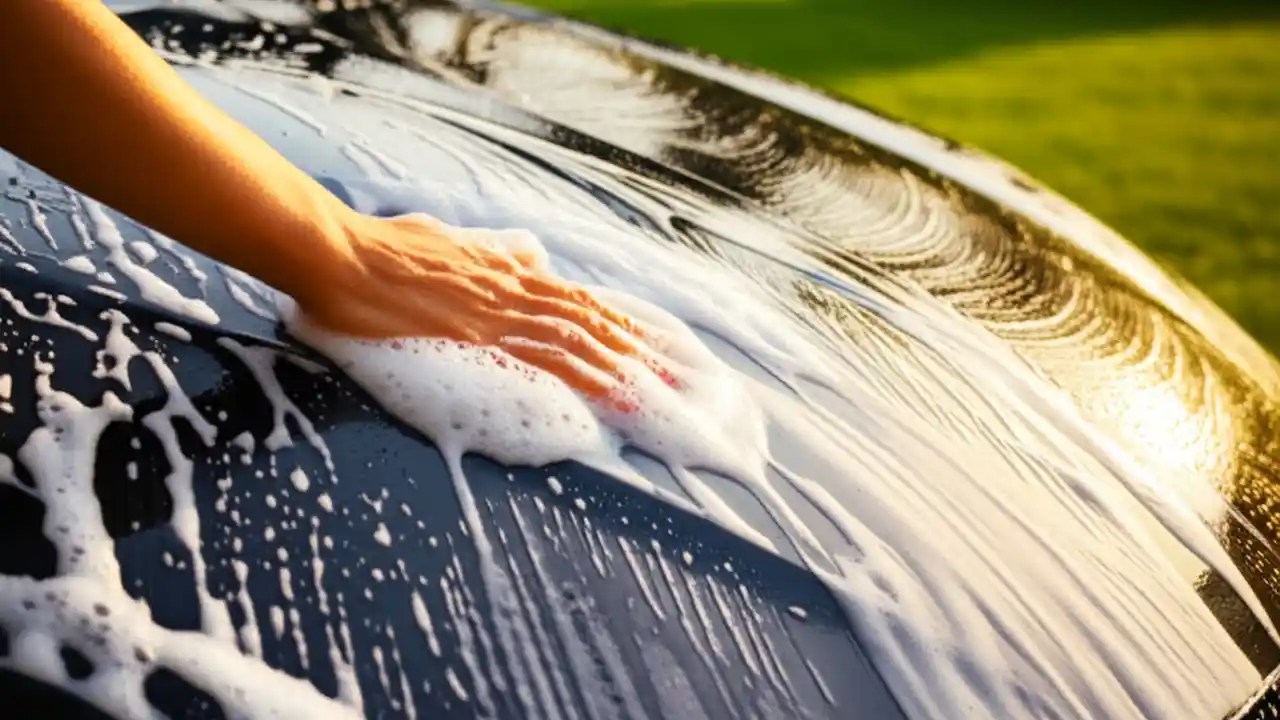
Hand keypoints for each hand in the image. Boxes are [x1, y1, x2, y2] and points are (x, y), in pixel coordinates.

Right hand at [299, 212, 646, 398]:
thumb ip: (488, 251)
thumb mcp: (443, 240)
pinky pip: (541, 357)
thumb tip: (525, 252)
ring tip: (653, 390)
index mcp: (501, 270)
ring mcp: (496, 309)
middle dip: (632, 348)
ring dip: (618, 365)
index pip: (572, 297)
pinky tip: (603, 392)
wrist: (338, 253)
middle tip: (672, 373)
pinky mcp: (477, 332)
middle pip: (587, 318)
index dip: (612, 320)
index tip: (643, 342)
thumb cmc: (377, 248)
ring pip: (575, 337)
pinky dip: (579, 374)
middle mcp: (510, 287)